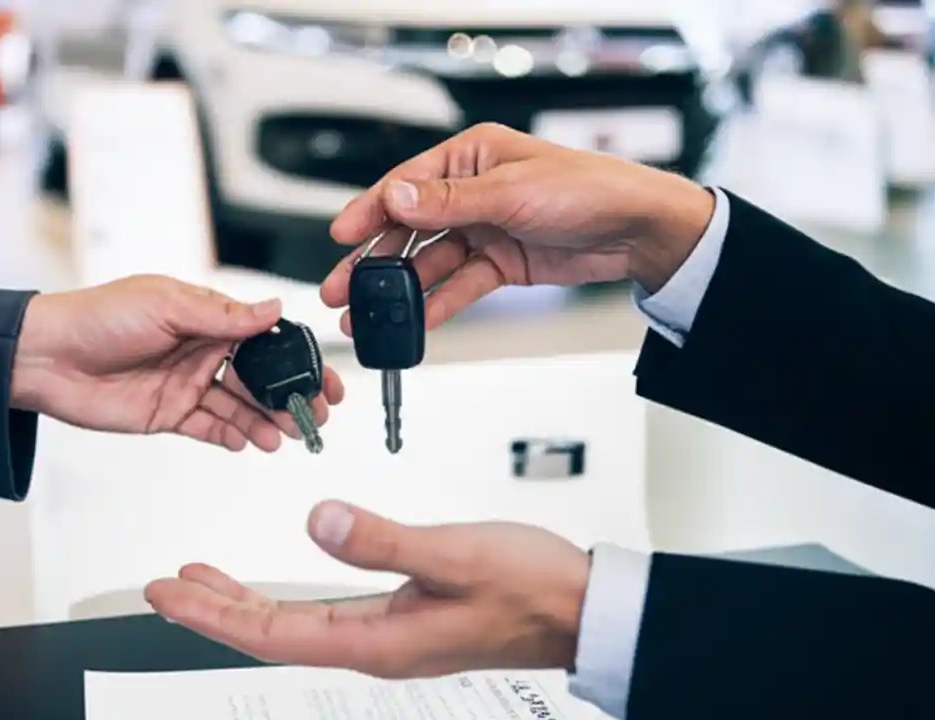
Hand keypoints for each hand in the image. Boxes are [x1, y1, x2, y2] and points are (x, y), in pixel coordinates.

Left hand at [10, 275, 344, 451]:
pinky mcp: (168, 414)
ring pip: (239, 407)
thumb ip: (223, 316)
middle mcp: (200, 350)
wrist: (46, 357)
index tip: (322, 375)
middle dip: (289, 395)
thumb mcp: (166, 304)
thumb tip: (273, 309)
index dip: (295, 358)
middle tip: (315, 413)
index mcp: (204, 317)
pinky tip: (253, 441)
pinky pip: (210, 428)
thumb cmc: (98, 317)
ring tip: (287, 433)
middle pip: (259, 377)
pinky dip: (233, 435)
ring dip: (266, 420)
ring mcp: (185, 384)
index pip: (263, 338)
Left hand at [145, 500, 590, 678]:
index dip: (212, 612)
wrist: (579, 607)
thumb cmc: (529, 587)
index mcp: (376, 640)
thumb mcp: (455, 556)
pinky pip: (323, 609)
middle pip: (270, 631)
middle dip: (213, 608)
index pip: (270, 633)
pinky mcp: (401, 616)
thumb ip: (383, 541)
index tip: (166, 591)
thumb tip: (316, 521)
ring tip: (203, 578)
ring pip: (293, 621)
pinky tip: (277, 578)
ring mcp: (386, 632)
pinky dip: (286, 592)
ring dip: (244, 600)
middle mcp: (372, 645)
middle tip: (164, 586)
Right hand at [321, 123, 716, 332]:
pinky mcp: (500, 263)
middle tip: (340, 286)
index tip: (341, 236)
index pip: (406, 185)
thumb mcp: (510, 192)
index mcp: (470, 158)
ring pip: (429, 262)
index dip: (370, 212)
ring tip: (366, 313)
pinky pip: (458, 285)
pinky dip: (436, 304)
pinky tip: (414, 322)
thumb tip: (395, 197)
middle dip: (372, 260)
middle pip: (408, 228)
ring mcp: (484, 229)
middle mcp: (472, 192)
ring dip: (398, 290)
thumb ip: (447, 201)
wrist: (637, 229)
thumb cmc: (588, 188)